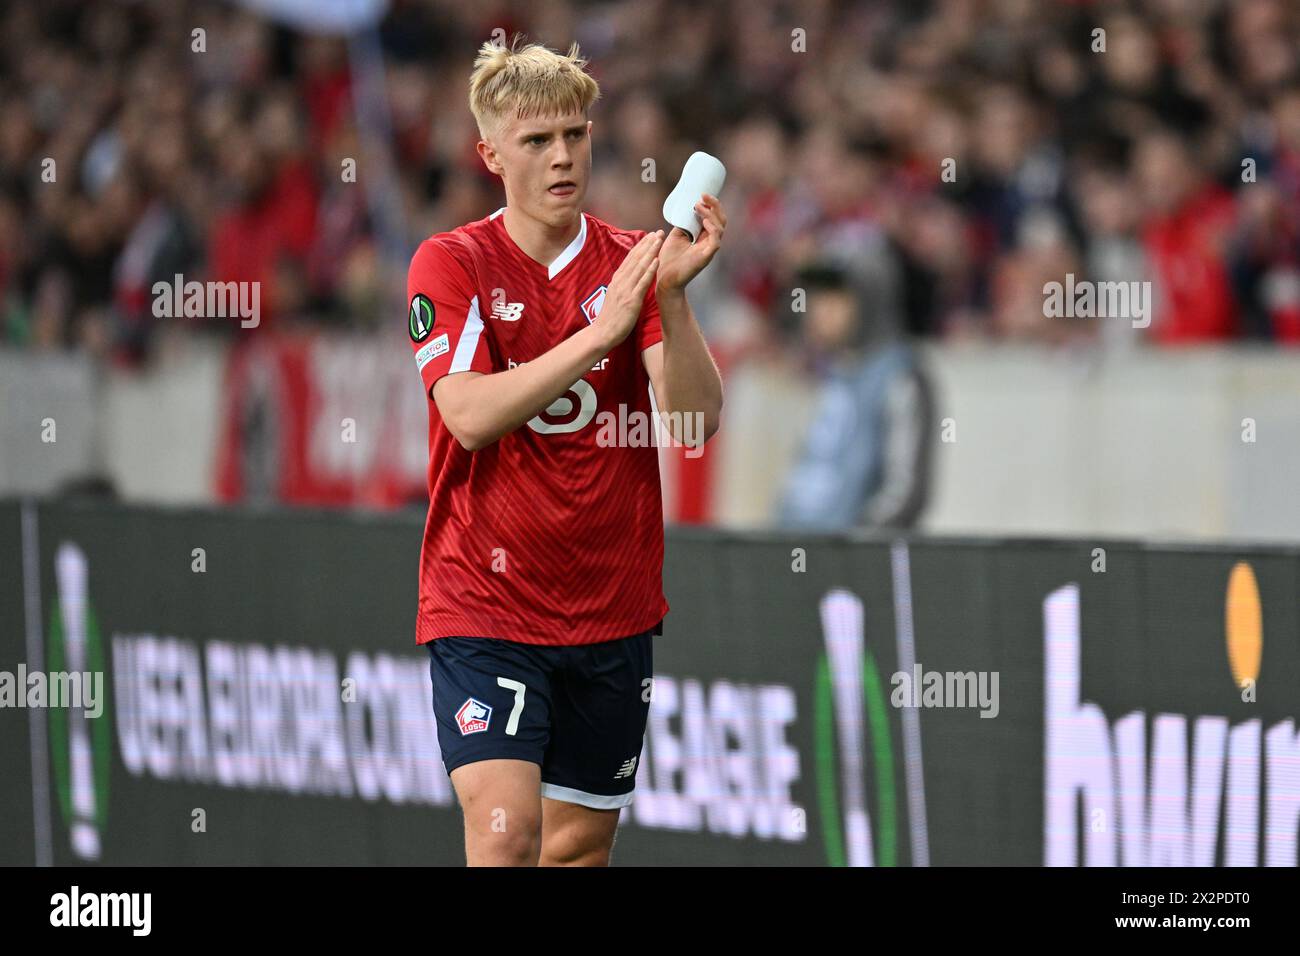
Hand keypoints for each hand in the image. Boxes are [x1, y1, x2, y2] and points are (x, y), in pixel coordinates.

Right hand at [592, 230, 661, 349]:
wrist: (602, 333)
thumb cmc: (610, 317)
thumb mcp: (615, 296)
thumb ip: (623, 284)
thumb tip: (631, 276)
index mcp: (617, 279)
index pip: (630, 258)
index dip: (641, 246)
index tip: (650, 236)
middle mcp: (621, 281)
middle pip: (636, 258)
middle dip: (648, 244)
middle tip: (658, 232)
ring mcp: (626, 290)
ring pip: (640, 266)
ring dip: (650, 252)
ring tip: (659, 240)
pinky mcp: (631, 300)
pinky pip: (642, 283)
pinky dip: (649, 270)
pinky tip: (657, 260)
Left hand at [656, 194, 725, 292]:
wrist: (663, 279)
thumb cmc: (669, 259)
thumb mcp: (676, 235)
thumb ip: (683, 223)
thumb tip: (685, 208)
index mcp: (704, 237)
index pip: (715, 218)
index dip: (712, 205)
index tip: (701, 195)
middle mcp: (709, 242)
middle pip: (721, 220)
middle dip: (715, 205)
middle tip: (703, 196)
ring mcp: (709, 250)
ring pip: (720, 228)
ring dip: (710, 215)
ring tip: (698, 207)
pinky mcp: (705, 258)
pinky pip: (716, 242)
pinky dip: (713, 230)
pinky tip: (705, 222)